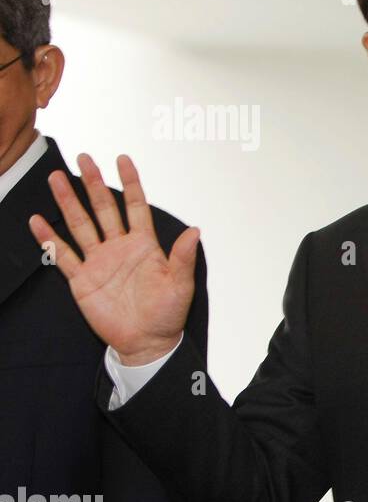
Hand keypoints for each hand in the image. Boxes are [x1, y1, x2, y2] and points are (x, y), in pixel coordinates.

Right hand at [28, 154, 197, 365]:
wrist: (147, 342)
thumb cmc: (167, 314)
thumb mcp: (180, 285)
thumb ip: (183, 257)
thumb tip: (195, 230)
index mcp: (144, 245)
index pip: (136, 206)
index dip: (131, 183)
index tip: (122, 159)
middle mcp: (119, 248)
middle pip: (104, 208)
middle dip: (93, 183)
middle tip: (84, 158)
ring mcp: (99, 262)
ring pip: (81, 225)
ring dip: (68, 202)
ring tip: (57, 178)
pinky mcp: (82, 280)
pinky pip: (64, 256)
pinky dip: (50, 240)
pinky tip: (38, 222)